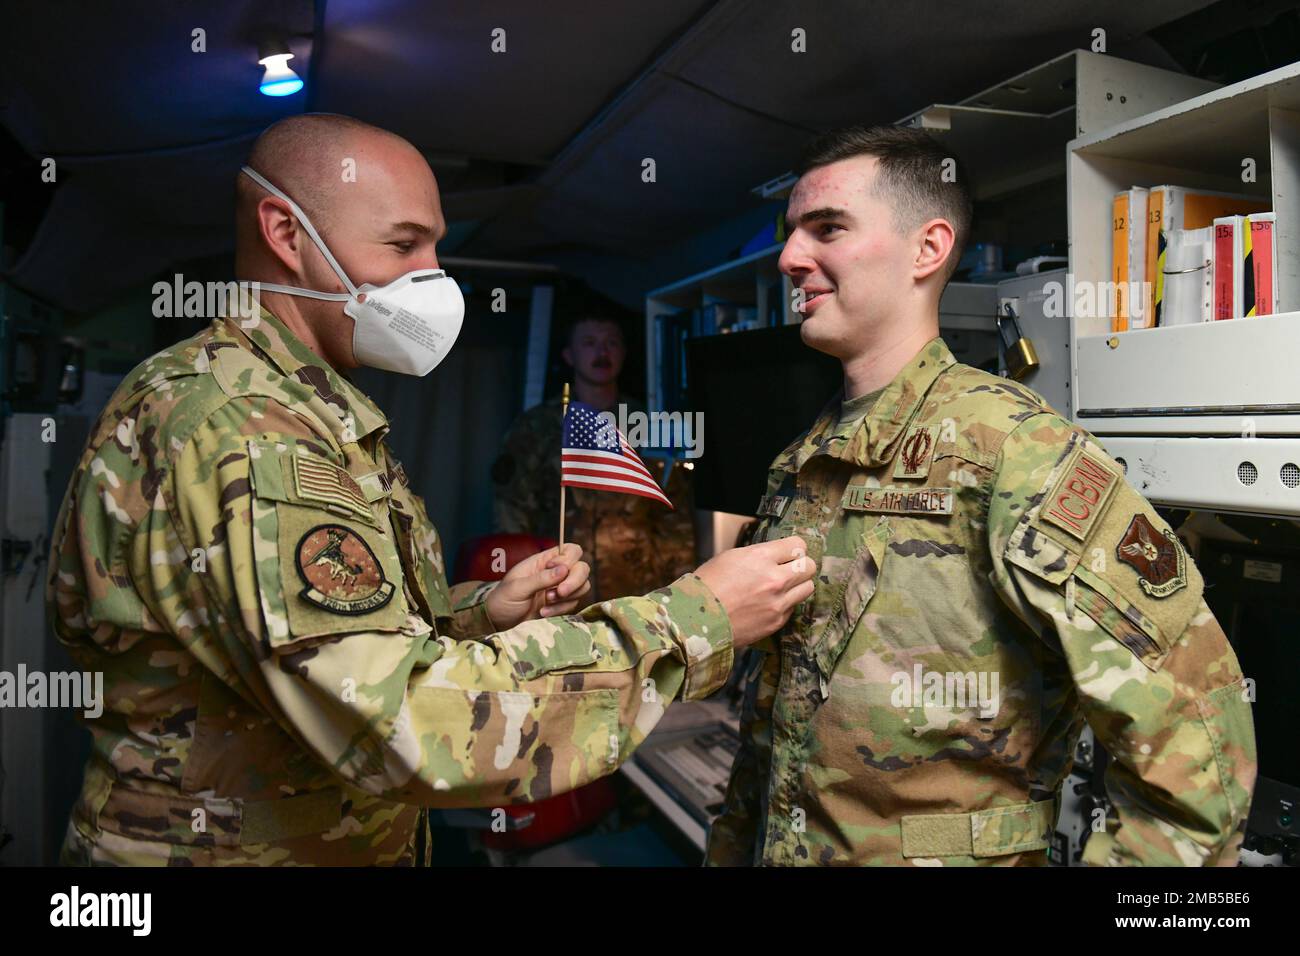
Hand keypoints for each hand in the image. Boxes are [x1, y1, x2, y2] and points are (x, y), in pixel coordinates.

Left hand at [484, 543, 591, 630]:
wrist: (498, 623)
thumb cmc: (503, 600)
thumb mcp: (517, 588)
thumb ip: (540, 579)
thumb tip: (564, 569)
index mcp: (544, 561)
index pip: (570, 550)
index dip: (568, 559)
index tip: (553, 570)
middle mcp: (555, 573)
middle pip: (582, 568)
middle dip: (575, 580)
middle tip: (560, 592)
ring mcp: (560, 589)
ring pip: (583, 586)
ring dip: (568, 596)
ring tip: (546, 602)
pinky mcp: (561, 605)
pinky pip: (574, 604)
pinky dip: (561, 609)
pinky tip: (543, 613)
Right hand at [694, 535, 814, 647]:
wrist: (696, 620)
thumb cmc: (707, 586)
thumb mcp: (730, 557)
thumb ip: (758, 554)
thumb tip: (775, 554)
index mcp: (760, 558)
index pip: (797, 544)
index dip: (793, 547)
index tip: (789, 552)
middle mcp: (774, 579)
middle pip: (809, 566)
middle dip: (800, 565)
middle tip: (789, 568)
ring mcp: (778, 603)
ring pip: (808, 587)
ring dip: (798, 584)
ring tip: (783, 586)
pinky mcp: (777, 621)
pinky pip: (792, 607)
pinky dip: (785, 604)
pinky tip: (768, 603)